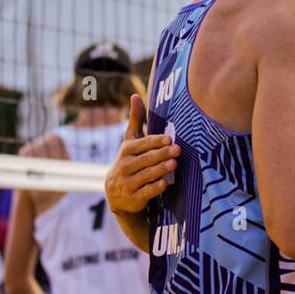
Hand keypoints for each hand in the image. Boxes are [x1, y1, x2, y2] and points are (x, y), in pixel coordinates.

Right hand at [105, 94, 179, 213]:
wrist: (116, 192)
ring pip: (146, 175)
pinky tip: (165, 183)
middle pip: (146, 159)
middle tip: (178, 150)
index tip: (168, 139)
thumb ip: (136, 120)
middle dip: (162, 154)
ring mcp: (128, 183)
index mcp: (126, 150)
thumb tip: (135, 95)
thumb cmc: (129, 160)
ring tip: (174, 163)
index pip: (142, 144)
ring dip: (160, 169)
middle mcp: (124, 166)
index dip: (155, 142)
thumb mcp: (130, 141)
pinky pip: (145, 193)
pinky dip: (154, 188)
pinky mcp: (133, 198)